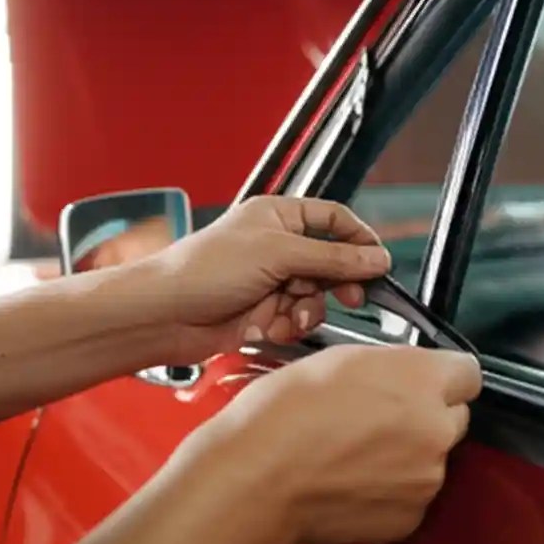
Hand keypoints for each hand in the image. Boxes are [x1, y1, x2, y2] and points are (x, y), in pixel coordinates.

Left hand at [96, 196, 390, 364]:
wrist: (165, 315)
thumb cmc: (204, 270)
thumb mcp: (279, 255)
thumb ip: (333, 258)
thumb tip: (376, 258)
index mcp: (278, 217)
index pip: (333, 220)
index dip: (358, 239)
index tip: (377, 261)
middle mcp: (276, 246)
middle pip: (330, 263)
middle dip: (338, 282)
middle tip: (352, 297)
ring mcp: (270, 281)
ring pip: (315, 296)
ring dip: (308, 310)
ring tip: (290, 315)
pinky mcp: (263, 312)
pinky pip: (295, 319)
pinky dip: (288, 326)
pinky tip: (268, 326)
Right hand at [184, 344, 482, 543]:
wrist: (257, 477)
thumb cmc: (284, 414)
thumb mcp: (342, 358)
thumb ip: (391, 366)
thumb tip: (404, 374)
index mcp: (422, 380)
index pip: (468, 372)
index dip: (443, 377)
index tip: (426, 383)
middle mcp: (435, 427)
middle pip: (454, 416)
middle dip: (425, 415)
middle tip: (379, 416)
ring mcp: (426, 477)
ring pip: (432, 458)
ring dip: (407, 454)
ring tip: (355, 451)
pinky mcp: (409, 515)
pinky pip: (412, 496)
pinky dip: (391, 490)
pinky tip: (353, 479)